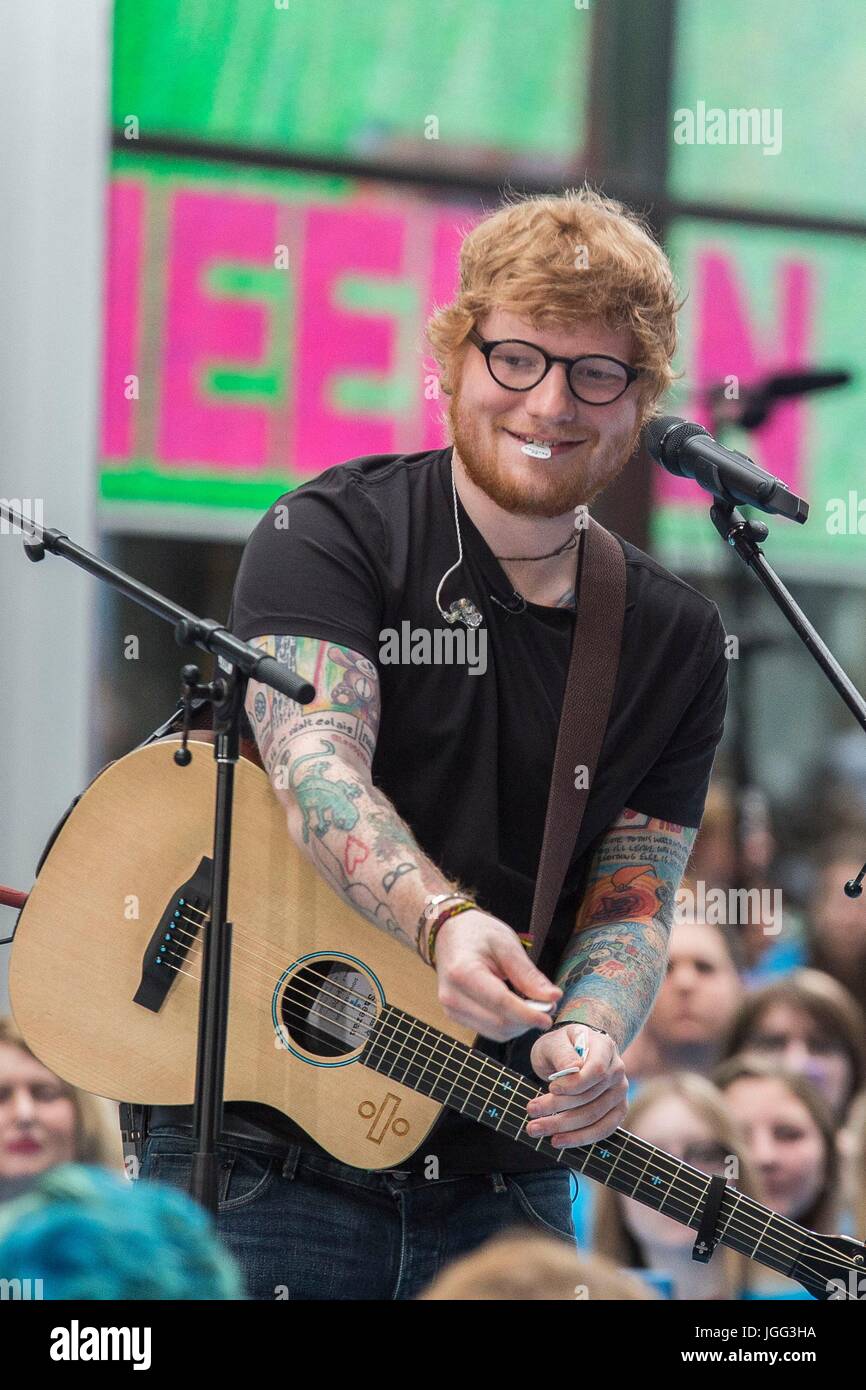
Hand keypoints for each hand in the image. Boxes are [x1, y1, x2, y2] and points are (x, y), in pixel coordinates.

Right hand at [433, 909, 561, 1041]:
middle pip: (499, 1023)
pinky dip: (508, 1024)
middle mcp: (452, 996)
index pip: (500, 1003)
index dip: (528, 1014)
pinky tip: (516, 1008)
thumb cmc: (478, 934)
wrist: (449, 933)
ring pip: (496, 1032)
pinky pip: (489, 1030)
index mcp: (463, 973)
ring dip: (520, 1025)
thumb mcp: (507, 945)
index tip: (548, 1018)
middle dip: (527, 1020)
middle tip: (547, 1005)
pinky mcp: (456, 1016)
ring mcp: (451, 1009)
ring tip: (532, 1004)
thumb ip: (528, 975)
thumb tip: (553, 998)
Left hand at [526, 1023, 628, 1146]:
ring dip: (563, 1127)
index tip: (551, 1088)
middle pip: (590, 1097)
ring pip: (593, 1117)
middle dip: (557, 1108)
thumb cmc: (563, 1045)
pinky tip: (558, 1140)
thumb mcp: (555, 1041)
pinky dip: (579, 1138)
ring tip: (535, 1128)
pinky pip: (602, 1130)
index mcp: (605, 1048)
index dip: (574, 1084)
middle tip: (530, 1111)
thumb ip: (562, 1053)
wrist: (574, 1052)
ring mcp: (619, 1093)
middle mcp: (617, 1071)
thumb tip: (572, 1069)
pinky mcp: (616, 1111)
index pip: (596, 1070)